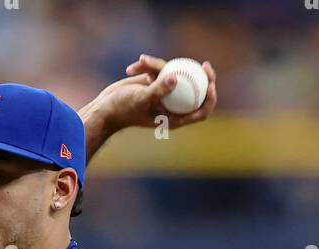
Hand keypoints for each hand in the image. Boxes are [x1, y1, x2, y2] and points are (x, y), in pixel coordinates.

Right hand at [83, 54, 217, 141]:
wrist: (107, 108)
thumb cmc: (124, 109)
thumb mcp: (141, 99)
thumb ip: (159, 89)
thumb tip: (175, 78)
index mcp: (174, 117)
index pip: (200, 111)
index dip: (210, 100)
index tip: (211, 85)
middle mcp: (172, 106)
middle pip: (195, 90)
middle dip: (202, 77)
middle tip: (204, 65)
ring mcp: (164, 93)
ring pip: (173, 74)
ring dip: (158, 65)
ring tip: (142, 62)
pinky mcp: (154, 81)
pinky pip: (159, 68)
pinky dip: (147, 65)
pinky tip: (136, 63)